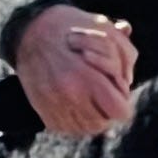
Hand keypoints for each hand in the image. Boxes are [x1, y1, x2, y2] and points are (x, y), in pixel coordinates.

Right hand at [15, 3, 136, 136]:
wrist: (29, 30)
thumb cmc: (72, 28)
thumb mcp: (105, 30)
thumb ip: (125, 54)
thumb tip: (128, 80)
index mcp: (86, 78)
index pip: (120, 112)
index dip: (123, 100)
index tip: (116, 90)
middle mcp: (68, 95)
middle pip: (102, 123)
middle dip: (106, 110)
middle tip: (102, 93)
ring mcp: (52, 104)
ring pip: (83, 129)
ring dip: (89, 117)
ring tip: (88, 97)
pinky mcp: (41, 109)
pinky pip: (65, 128)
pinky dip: (72, 119)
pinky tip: (73, 101)